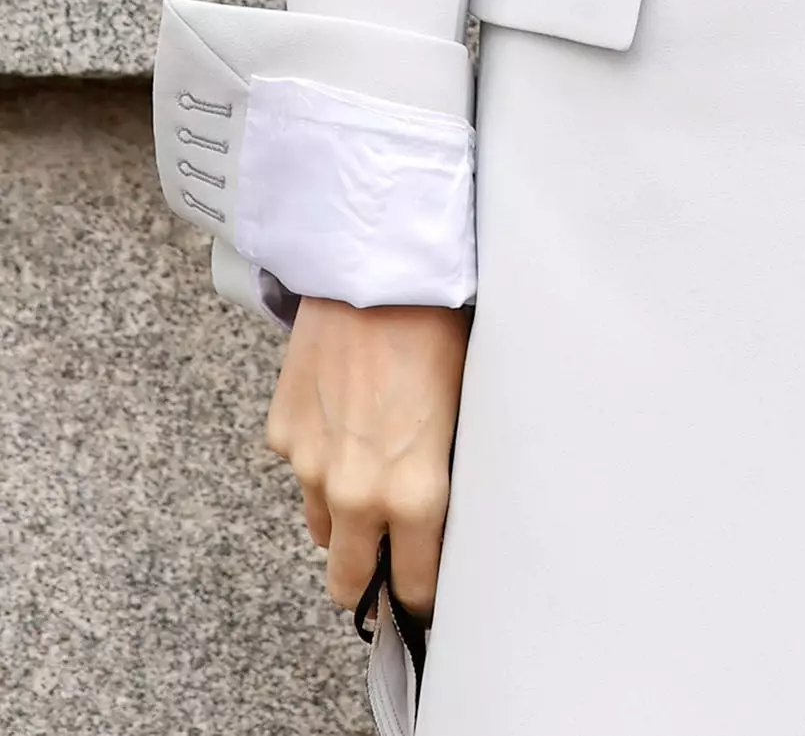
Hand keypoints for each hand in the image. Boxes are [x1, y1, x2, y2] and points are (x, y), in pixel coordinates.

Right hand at [265, 296, 471, 616]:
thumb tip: (439, 510)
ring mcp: (311, 466)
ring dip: (343, 510)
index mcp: (415, 493)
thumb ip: (442, 473)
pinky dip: (318, 453)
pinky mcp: (281, 434)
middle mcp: (358, 493)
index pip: (412, 585)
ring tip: (370, 460)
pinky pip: (300, 466)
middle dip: (368, 579)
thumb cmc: (436, 325)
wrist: (376, 266)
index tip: (422, 598)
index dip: (418, 596)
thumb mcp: (463, 409)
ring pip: (323, 522)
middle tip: (386, 560)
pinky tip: (344, 410)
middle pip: (349, 581)